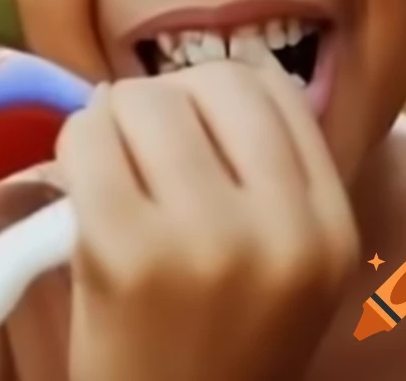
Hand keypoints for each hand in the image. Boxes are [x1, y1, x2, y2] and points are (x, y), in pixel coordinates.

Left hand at [57, 49, 358, 380]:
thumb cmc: (212, 334)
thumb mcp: (280, 260)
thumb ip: (265, 168)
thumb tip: (200, 70)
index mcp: (329, 229)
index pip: (269, 87)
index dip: (214, 92)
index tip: (190, 127)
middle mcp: (281, 233)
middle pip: (206, 82)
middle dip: (161, 101)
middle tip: (142, 147)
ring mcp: (204, 242)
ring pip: (141, 99)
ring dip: (113, 118)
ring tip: (113, 167)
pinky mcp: (125, 251)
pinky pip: (88, 135)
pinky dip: (76, 143)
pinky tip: (82, 185)